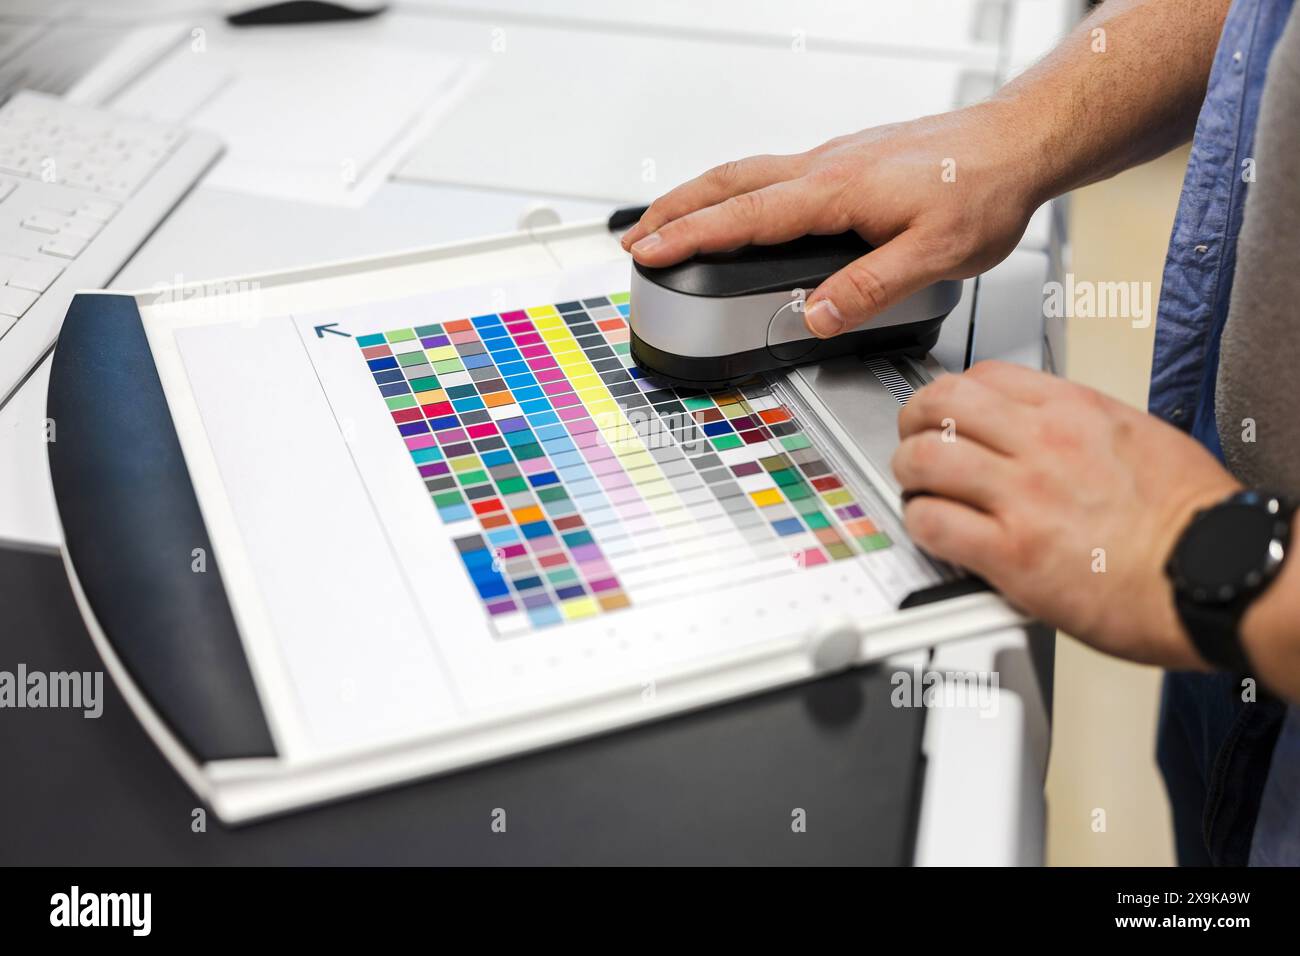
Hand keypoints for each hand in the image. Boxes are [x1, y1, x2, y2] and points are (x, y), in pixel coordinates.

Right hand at [621, 103, 1040, 338]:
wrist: (1018, 142)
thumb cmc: (984, 188)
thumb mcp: (936, 254)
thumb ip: (870, 288)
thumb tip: (814, 313)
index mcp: (836, 190)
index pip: (744, 216)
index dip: (689, 237)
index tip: (649, 253)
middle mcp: (826, 167)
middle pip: (727, 184)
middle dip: (673, 211)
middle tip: (636, 238)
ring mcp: (833, 160)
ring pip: (746, 174)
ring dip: (699, 199)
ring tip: (670, 223)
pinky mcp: (847, 161)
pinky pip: (772, 174)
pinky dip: (735, 192)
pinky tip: (741, 210)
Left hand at [892, 361, 1241, 667]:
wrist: (1219, 571)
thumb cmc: (1193, 517)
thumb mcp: (1138, 437)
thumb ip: (1081, 428)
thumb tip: (1043, 432)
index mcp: (1075, 410)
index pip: (984, 376)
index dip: (950, 394)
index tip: (945, 412)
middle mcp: (1043, 443)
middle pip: (940, 404)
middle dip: (914, 422)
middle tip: (912, 442)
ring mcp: (1023, 496)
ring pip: (925, 458)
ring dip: (909, 473)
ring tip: (917, 488)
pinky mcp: (1011, 552)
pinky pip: (934, 523)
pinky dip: (920, 524)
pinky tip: (932, 530)